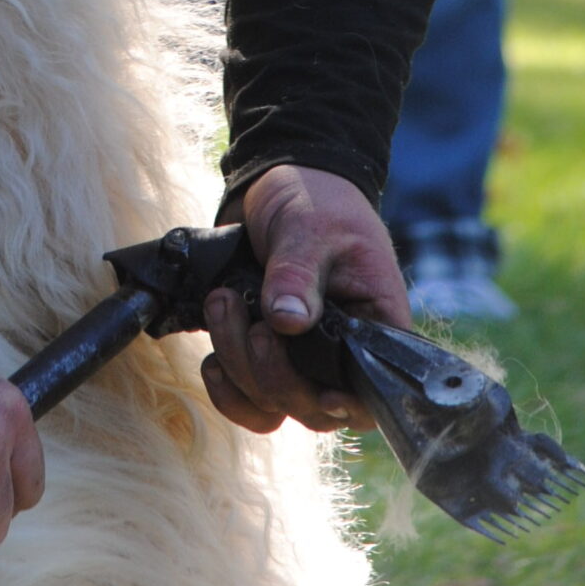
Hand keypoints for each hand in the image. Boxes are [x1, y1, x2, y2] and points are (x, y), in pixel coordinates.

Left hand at [202, 163, 410, 437]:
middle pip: (311, 406)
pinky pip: (246, 396)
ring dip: (238, 366)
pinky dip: (225, 387)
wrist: (277, 179)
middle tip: (245, 311)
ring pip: (271, 402)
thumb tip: (287, 322)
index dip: (344, 405)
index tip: (316, 389)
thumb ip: (298, 273)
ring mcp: (298, 356)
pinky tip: (211, 358)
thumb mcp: (310, 228)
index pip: (369, 392)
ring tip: (221, 301)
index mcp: (373, 327)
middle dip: (269, 370)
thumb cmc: (315, 199)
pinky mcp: (261, 350)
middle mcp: (339, 353)